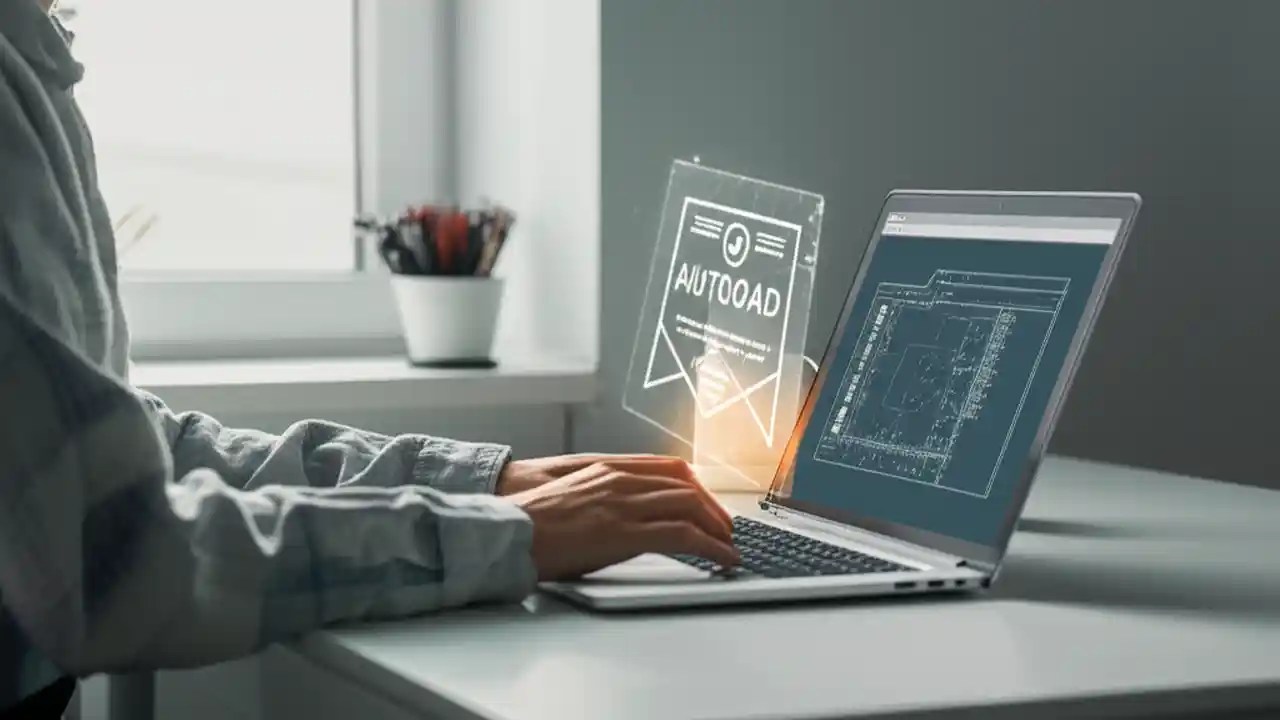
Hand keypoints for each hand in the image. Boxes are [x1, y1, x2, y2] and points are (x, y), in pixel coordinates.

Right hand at [506, 456, 738, 580]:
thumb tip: (623, 512)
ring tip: (729, 546)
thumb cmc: (532, 520)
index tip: (708, 504)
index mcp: (608, 468)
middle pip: (687, 485)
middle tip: (725, 529)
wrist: (509, 531)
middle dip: (714, 508)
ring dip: (717, 527)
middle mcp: (621, 479)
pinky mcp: (625, 532)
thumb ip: (602, 495)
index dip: (697, 486)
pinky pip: (682, 534)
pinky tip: (722, 558)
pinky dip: (711, 545)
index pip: (670, 467)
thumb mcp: (573, 494)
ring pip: (690, 506)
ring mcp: (624, 504)